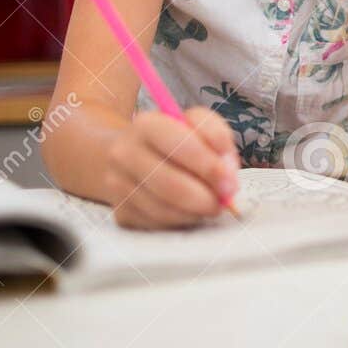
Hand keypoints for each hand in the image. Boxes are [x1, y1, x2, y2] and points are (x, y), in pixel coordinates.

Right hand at [104, 108, 240, 228]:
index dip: (209, 166)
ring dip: (195, 212)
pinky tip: (189, 211)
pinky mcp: (121, 211)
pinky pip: (157, 223)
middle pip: (169, 184)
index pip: (181, 144)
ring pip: (164, 208)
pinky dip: (181, 220)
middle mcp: (125, 153)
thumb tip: (227, 174)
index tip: (230, 180)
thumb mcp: (195, 125)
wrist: (128, 157)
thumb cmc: (173, 141)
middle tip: (224, 201)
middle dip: (205, 197)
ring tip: (210, 205)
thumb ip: (217, 138)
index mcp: (147, 124)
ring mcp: (117, 185)